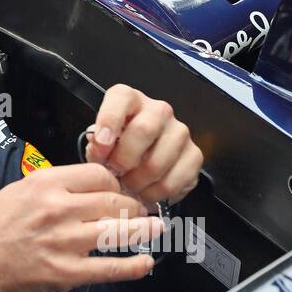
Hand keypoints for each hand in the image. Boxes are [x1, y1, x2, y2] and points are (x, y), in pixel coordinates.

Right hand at [0, 163, 163, 291]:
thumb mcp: (16, 192)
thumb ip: (52, 188)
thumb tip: (85, 191)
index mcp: (44, 183)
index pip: (98, 174)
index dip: (116, 182)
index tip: (121, 189)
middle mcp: (57, 208)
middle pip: (113, 200)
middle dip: (134, 206)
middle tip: (142, 211)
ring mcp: (64, 242)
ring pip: (118, 231)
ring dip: (144, 230)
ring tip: (156, 228)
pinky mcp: (66, 273)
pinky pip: (111, 268)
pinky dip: (134, 266)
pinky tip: (145, 262)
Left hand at [86, 84, 201, 205]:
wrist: (144, 164)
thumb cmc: (119, 148)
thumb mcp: (101, 143)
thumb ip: (97, 144)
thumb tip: (100, 149)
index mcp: (132, 100)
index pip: (122, 97)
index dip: (109, 120)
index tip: (101, 145)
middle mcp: (159, 111)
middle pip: (144, 130)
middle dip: (123, 159)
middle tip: (114, 173)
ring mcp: (180, 132)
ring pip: (157, 162)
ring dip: (137, 182)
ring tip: (128, 185)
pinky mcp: (194, 155)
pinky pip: (172, 182)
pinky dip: (154, 193)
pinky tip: (145, 191)